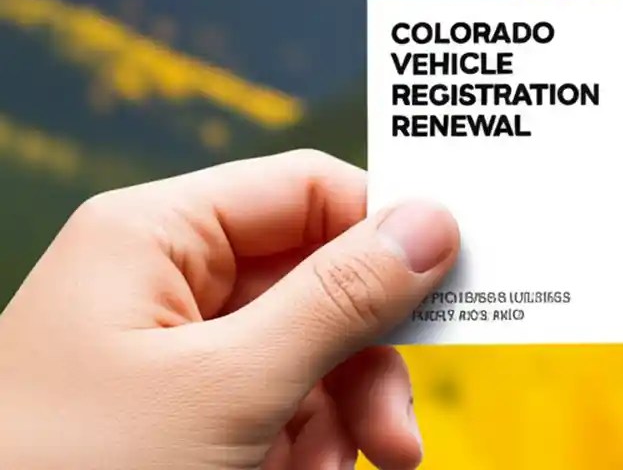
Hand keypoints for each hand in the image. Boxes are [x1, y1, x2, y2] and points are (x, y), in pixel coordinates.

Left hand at [0, 150, 459, 469]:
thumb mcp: (230, 385)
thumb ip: (340, 298)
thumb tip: (432, 221)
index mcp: (159, 235)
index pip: (307, 189)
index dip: (384, 231)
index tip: (452, 284)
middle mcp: (168, 280)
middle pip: (320, 282)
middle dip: (364, 361)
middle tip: (396, 431)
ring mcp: (175, 352)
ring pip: (310, 354)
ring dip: (341, 419)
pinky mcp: (182, 412)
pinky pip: (279, 406)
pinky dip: (305, 448)